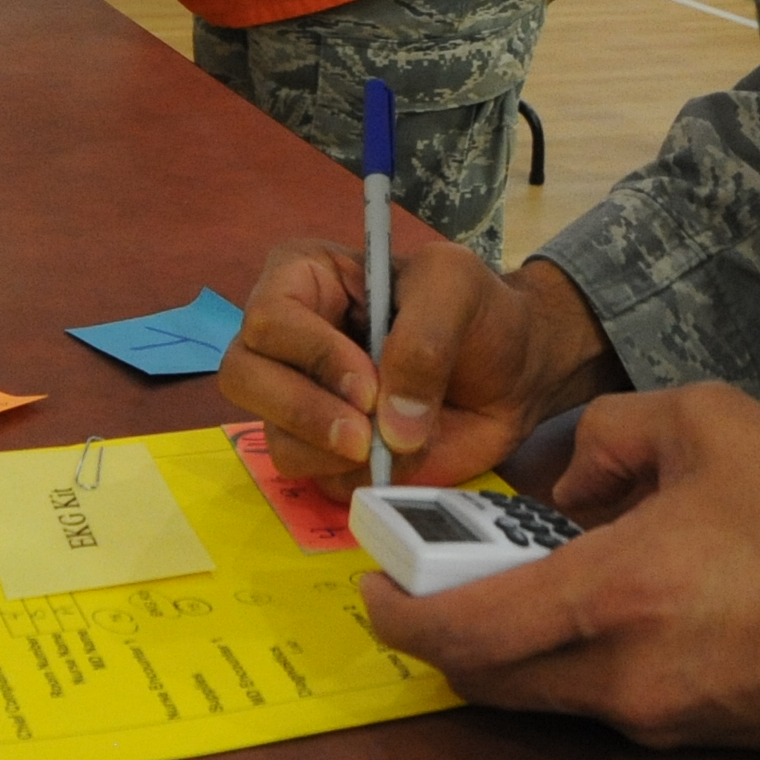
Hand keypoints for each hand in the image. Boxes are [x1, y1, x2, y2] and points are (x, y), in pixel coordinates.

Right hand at [221, 240, 623, 488]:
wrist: (516, 372)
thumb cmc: (478, 312)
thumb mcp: (456, 285)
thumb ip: (423, 337)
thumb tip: (391, 423)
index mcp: (305, 280)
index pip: (267, 318)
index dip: (312, 356)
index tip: (368, 384)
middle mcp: (290, 341)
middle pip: (244, 377)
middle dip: (303, 411)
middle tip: (365, 433)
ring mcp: (304, 402)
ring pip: (276, 438)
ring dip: (335, 451)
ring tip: (393, 443)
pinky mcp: (329, 454)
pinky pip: (317, 479)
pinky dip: (362, 478)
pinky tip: (401, 456)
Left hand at [362, 384, 759, 759]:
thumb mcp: (709, 422)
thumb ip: (610, 432)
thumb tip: (560, 480)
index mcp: (613, 596)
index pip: (466, 632)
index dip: (400, 617)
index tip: (370, 592)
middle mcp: (621, 677)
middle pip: (488, 681)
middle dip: (441, 638)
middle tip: (425, 588)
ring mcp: (659, 722)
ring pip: (544, 697)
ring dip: (511, 649)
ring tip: (521, 582)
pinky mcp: (696, 742)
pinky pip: (605, 704)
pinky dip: (575, 663)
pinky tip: (606, 608)